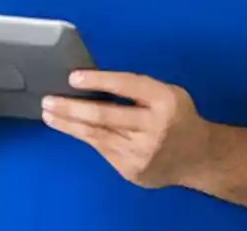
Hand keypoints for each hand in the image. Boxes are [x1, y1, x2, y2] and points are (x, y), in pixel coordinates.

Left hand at [41, 71, 212, 188]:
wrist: (199, 158)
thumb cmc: (177, 117)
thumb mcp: (167, 94)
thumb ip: (137, 89)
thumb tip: (93, 83)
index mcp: (165, 101)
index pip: (127, 86)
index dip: (98, 81)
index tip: (73, 77)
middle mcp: (153, 128)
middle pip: (104, 116)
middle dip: (71, 108)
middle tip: (48, 100)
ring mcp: (141, 153)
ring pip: (97, 136)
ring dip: (68, 124)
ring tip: (48, 114)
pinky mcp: (132, 170)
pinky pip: (102, 149)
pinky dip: (84, 136)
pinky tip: (69, 127)